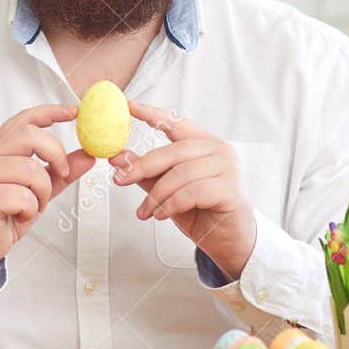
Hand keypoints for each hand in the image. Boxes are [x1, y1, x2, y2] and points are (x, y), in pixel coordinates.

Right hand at [0, 104, 95, 286]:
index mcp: (0, 147)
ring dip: (42, 191)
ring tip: (33, 204)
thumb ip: (61, 171)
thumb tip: (88, 156)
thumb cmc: (4, 212)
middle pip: (30, 135)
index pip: (25, 118)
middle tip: (63, 171)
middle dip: (55, 154)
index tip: (74, 112)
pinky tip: (19, 215)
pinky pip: (22, 196)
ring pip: (31, 169)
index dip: (51, 112)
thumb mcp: (39, 189)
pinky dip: (29, 209)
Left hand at [109, 100, 256, 278]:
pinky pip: (191, 192)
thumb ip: (147, 173)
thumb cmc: (202, 212)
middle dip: (142, 166)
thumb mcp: (168, 190)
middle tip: (119, 179)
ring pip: (180, 174)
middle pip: (173, 151)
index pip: (177, 122)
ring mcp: (228, 169)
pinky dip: (171, 204)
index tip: (129, 106)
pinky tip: (161, 215)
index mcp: (204, 144)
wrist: (229, 242)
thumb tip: (118, 158)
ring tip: (144, 212)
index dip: (153, 113)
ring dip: (156, 195)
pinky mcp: (230, 191)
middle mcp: (219, 151)